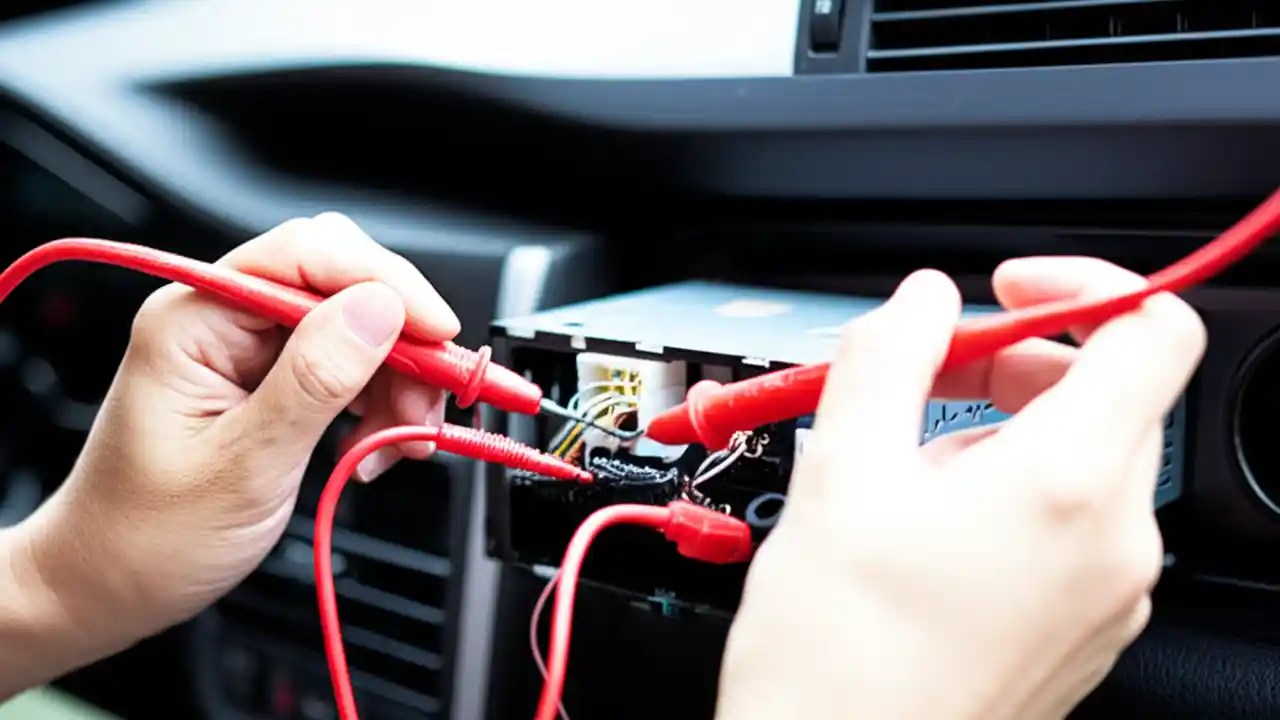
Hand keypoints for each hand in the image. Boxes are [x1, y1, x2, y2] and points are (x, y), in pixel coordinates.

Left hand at [0, 213, 457, 695]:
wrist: (108, 587)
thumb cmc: (147, 538)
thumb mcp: (243, 466)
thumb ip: (314, 381)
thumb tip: (380, 310)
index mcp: (195, 319)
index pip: (306, 256)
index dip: (385, 284)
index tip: (439, 334)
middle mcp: (222, 319)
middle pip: (341, 282)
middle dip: (399, 337)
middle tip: (428, 398)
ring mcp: (247, 348)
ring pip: (356, 325)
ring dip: (396, 378)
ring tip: (397, 441)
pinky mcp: (271, 379)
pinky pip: (347, 365)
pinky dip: (379, 400)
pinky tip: (375, 443)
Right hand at [715, 259, 1204, 719]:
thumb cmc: (838, 658)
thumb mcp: (839, 474)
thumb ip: (887, 359)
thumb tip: (919, 303)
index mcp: (1065, 485)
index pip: (1151, 333)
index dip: (1082, 287)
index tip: (1009, 291)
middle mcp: (1112, 542)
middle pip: (1111, 394)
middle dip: (1018, 361)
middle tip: (930, 373)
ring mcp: (1106, 594)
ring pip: (1085, 461)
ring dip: (1004, 430)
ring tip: (906, 469)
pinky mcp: (1083, 628)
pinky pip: (1072, 526)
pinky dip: (1013, 494)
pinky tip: (927, 527)